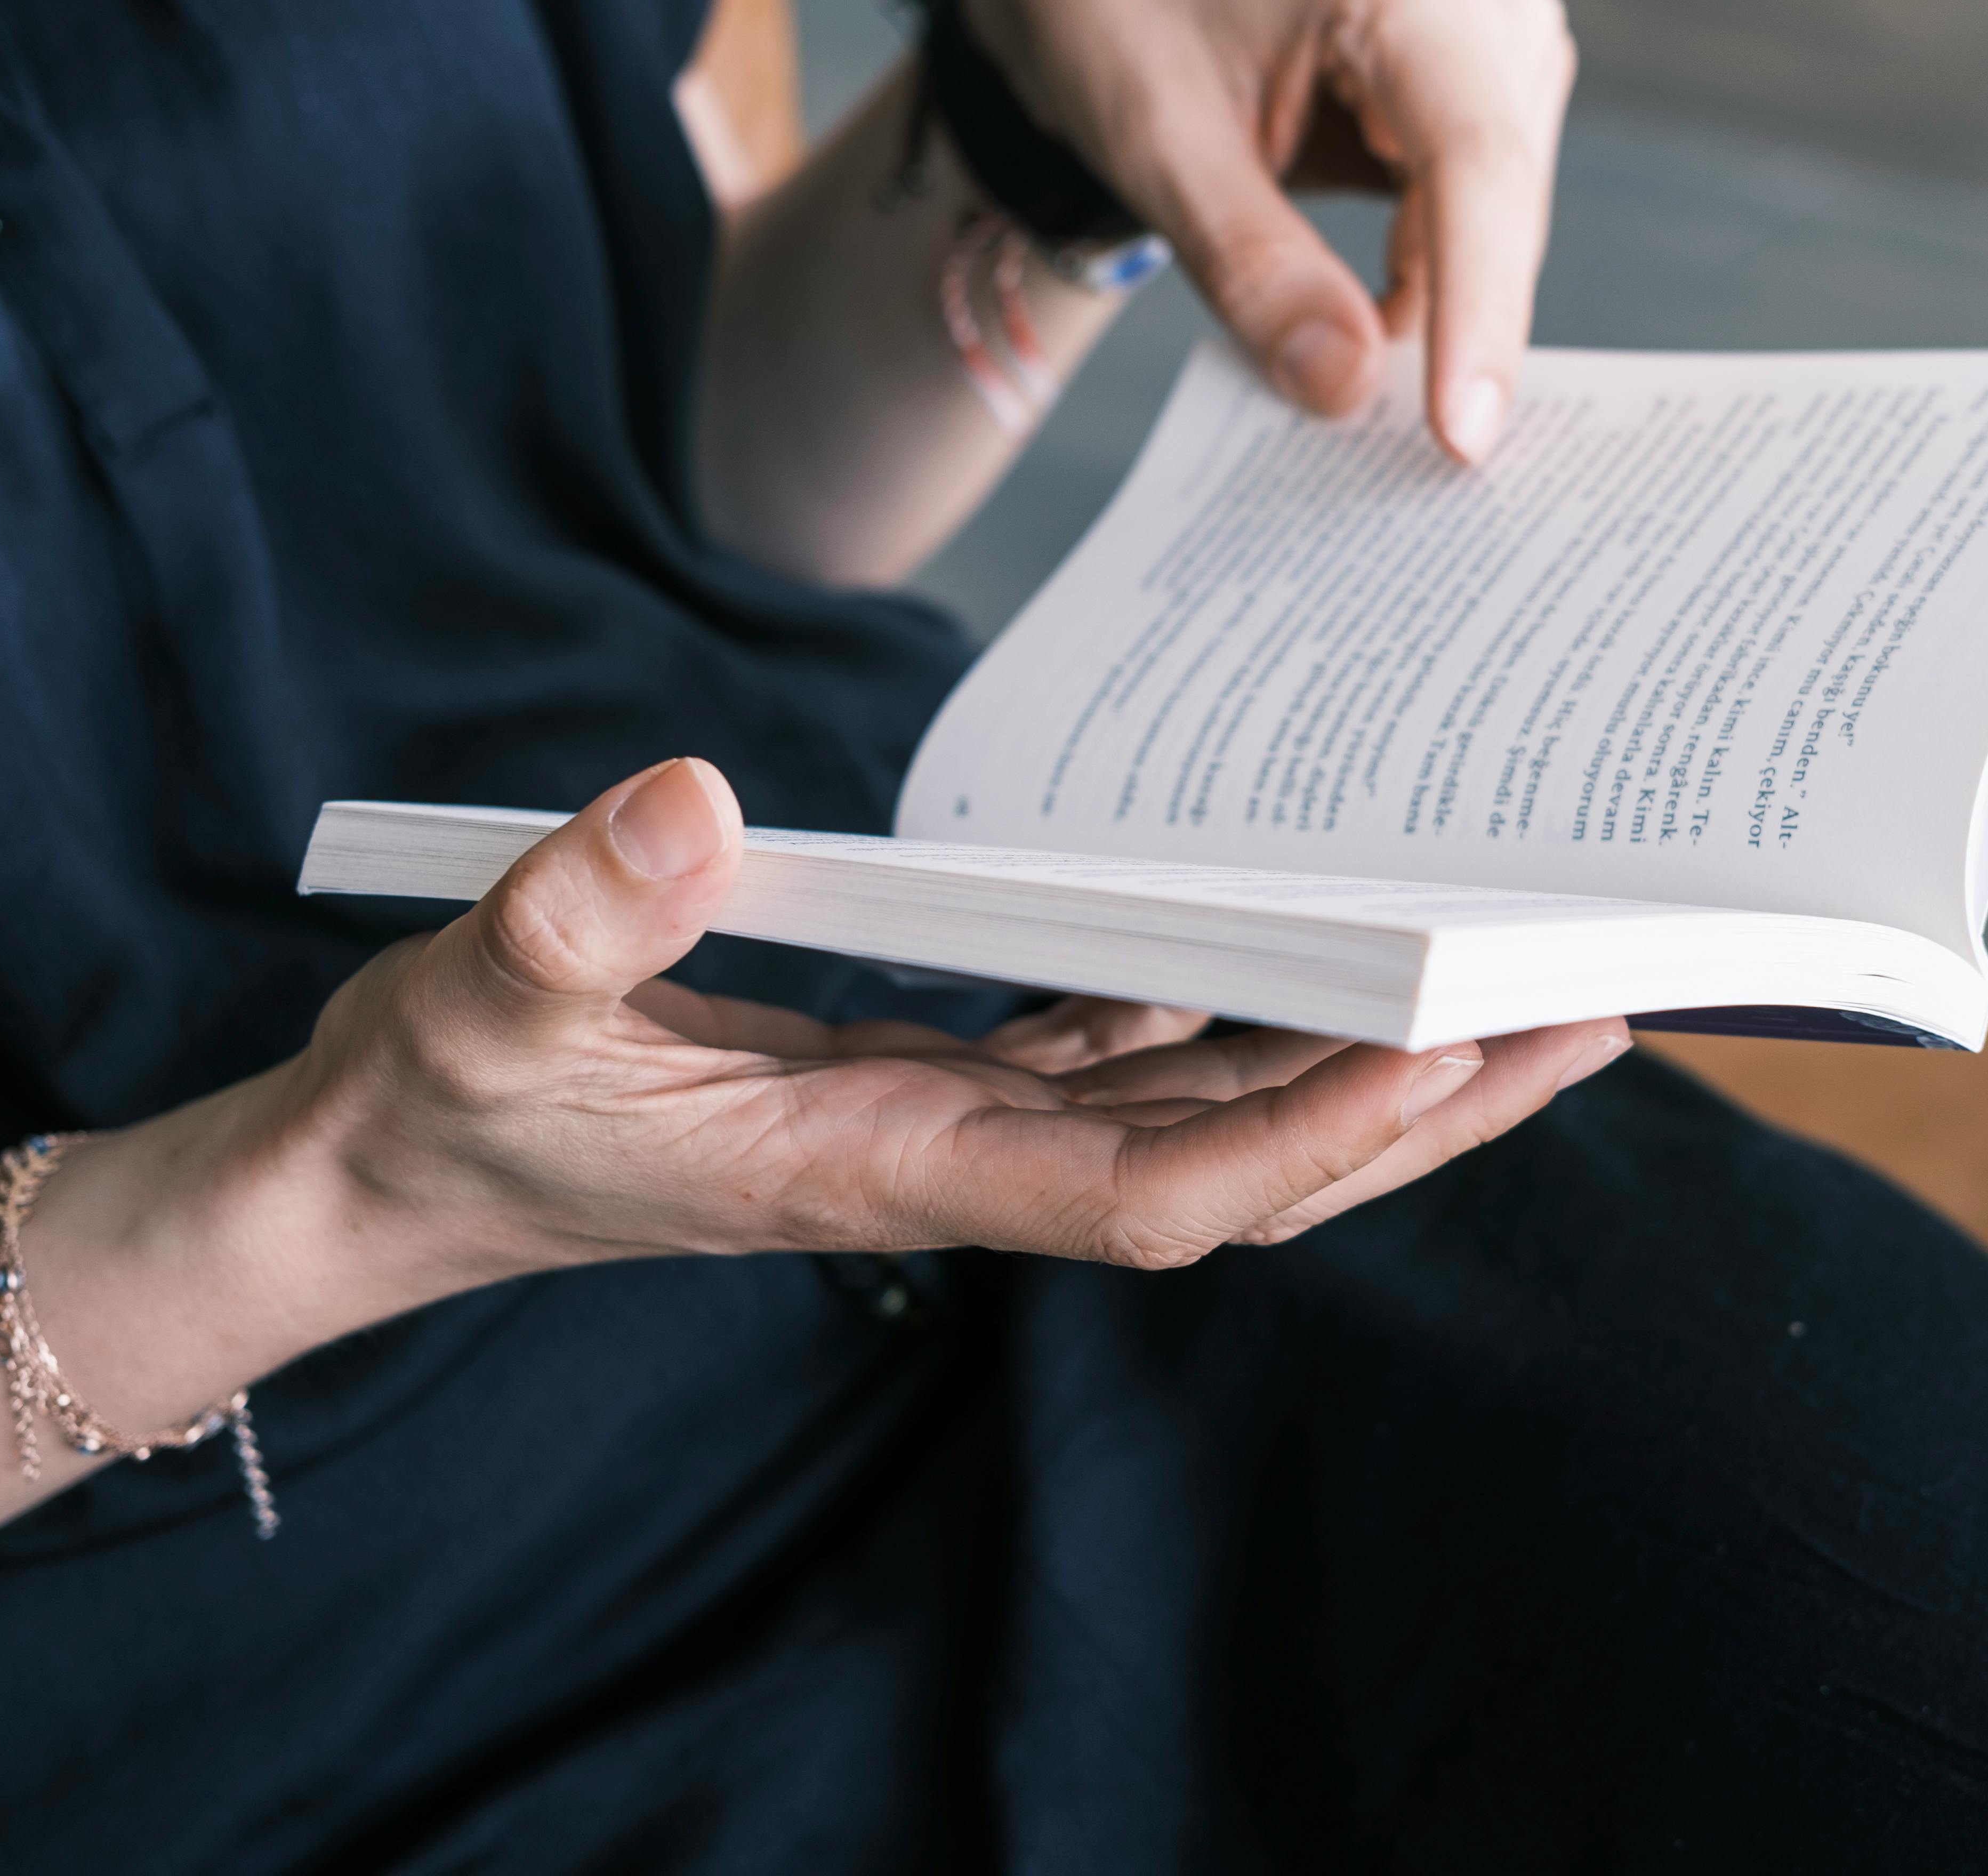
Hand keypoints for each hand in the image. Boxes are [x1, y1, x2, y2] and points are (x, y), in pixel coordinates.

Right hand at [253, 760, 1630, 1298]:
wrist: (399, 1167)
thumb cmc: (440, 1100)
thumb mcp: (483, 998)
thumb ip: (578, 916)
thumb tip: (689, 799)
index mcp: (890, 1167)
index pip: (1156, 1187)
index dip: (1311, 1137)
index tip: (1453, 1056)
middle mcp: (960, 1160)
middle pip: (1245, 1154)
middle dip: (1417, 1098)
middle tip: (1588, 999)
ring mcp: (957, 1118)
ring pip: (1208, 1099)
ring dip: (1356, 1046)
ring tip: (1504, 960)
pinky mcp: (931, 1070)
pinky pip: (1127, 1046)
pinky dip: (1229, 1003)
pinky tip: (1294, 931)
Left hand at [963, 0, 1575, 463]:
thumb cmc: (1126, 25)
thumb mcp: (1159, 145)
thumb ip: (1252, 266)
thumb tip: (1347, 388)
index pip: (1476, 168)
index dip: (1481, 312)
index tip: (1462, 439)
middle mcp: (1481, 15)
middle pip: (1500, 216)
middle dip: (1455, 342)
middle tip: (1394, 469)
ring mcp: (1496, 65)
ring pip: (1495, 242)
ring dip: (1434, 323)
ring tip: (1341, 379)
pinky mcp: (1481, 118)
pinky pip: (1475, 241)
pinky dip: (1423, 303)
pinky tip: (1353, 333)